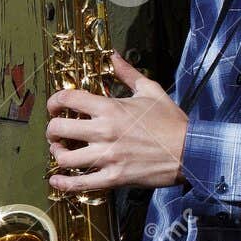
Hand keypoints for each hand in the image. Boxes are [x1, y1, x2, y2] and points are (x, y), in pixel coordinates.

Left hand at [46, 51, 187, 192]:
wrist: (189, 151)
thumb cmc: (171, 121)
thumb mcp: (150, 90)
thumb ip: (127, 73)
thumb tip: (113, 56)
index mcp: (110, 108)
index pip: (68, 99)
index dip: (54, 101)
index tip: (54, 107)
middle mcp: (104, 131)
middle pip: (58, 129)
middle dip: (51, 131)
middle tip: (55, 133)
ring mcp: (108, 156)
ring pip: (65, 158)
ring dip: (58, 155)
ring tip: (62, 153)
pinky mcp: (114, 177)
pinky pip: (81, 183)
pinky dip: (64, 184)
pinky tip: (57, 181)